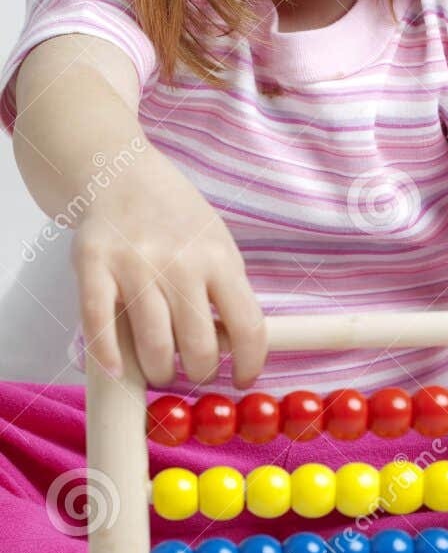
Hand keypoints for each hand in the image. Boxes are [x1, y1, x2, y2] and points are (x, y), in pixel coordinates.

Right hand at [71, 144, 267, 387]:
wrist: (118, 173)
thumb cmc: (174, 218)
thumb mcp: (216, 242)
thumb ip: (225, 288)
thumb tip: (235, 346)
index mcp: (219, 258)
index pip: (248, 326)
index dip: (249, 364)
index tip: (241, 379)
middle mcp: (180, 262)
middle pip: (199, 345)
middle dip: (199, 372)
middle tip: (192, 371)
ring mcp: (135, 264)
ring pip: (153, 345)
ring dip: (159, 371)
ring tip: (159, 368)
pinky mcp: (93, 266)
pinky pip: (100, 325)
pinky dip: (109, 356)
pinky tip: (118, 368)